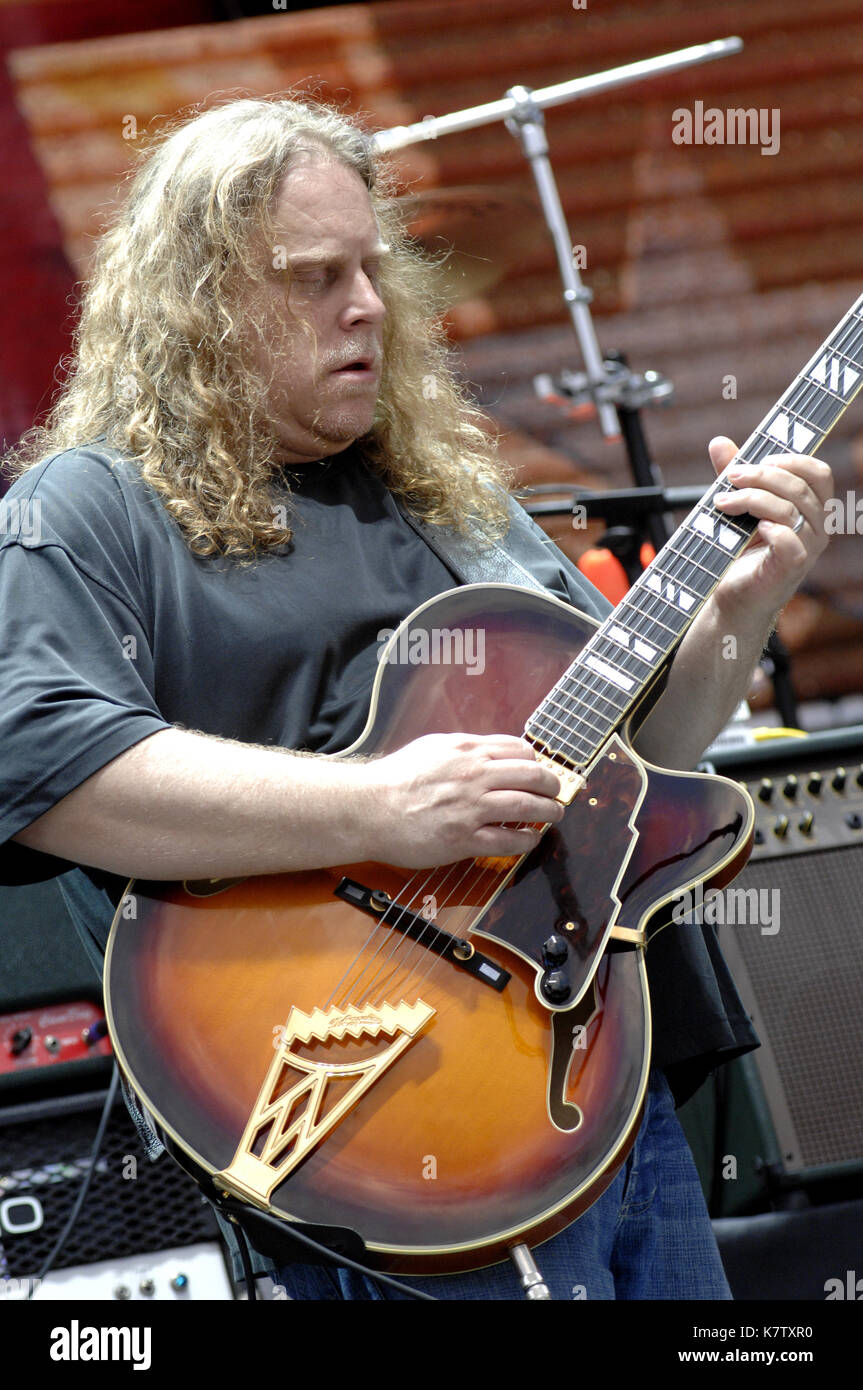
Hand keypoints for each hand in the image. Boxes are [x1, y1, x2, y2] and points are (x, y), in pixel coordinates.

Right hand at [363, 732, 563, 867]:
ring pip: (527, 807)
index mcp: (467, 750)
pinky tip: (530, 840)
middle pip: (532, 776)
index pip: (519, 749)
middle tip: (557, 793)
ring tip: (555, 816)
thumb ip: (463, 749)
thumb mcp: (432, 748)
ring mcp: (471, 808)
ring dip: (549, 812)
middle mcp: (474, 775)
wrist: (368, 808)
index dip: (536, 761)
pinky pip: (507, 839)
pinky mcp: (463, 839)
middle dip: (552, 785)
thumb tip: (488, 750)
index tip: (540, 770)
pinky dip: (526, 840)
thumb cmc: (394, 779)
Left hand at [709, 435, 833, 616]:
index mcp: (811, 507)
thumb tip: (718, 442)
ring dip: (752, 499)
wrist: (731, 595)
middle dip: (762, 476)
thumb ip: (734, 476)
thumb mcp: (736, 505)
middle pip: (800, 487)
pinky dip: (772, 530)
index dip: (791, 460)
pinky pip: (791, 543)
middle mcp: (817, 526)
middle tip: (731, 477)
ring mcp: (808, 548)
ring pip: (790, 510)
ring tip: (722, 503)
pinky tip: (752, 527)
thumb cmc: (739, 550)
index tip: (758, 459)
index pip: (818, 472)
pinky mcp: (792, 569)